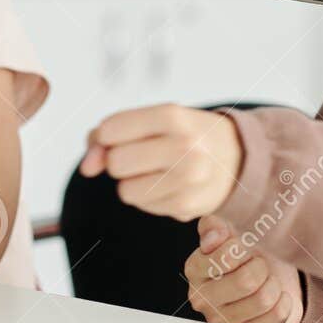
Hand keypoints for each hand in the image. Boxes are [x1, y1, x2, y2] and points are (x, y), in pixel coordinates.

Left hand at [78, 104, 241, 221]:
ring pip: (125, 191)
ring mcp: (189, 179)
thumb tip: (87, 168)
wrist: (234, 156)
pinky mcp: (187, 206)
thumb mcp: (150, 120)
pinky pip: (142, 205)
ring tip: (159, 171)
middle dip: (120, 161)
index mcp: (172, 115)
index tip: (124, 135)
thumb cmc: (181, 134)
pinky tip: (171, 185)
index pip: (109, 130)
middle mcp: (185, 146)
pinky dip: (150, 197)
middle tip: (145, 154)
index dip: (107, 136)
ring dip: (134, 182)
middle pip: (115, 163)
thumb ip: (107, 134)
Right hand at [185, 214, 302, 322]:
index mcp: (194, 269)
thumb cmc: (244, 253)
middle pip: (246, 281)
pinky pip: (275, 316)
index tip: (246, 247)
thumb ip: (215, 226)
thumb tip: (213, 237)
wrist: (264, 278)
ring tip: (268, 280)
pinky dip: (284, 302)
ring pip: (263, 300)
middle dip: (261, 267)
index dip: (245, 248)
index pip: (225, 257)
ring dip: (273, 285)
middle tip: (260, 264)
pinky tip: (277, 296)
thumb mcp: (230, 231)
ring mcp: (221, 321)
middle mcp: (201, 298)